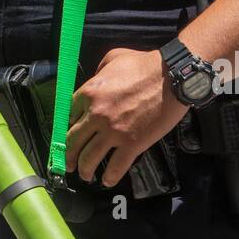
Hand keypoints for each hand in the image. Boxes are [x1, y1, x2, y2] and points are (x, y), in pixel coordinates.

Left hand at [65, 47, 185, 187]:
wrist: (172, 77)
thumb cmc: (144, 64)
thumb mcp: (113, 58)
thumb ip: (98, 70)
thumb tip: (95, 81)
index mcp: (89, 92)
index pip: (67, 115)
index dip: (66, 128)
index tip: (67, 135)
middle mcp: (96, 114)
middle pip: (73, 141)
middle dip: (68, 155)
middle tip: (68, 163)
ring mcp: (113, 132)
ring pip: (89, 158)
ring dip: (84, 170)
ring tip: (85, 175)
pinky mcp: (132, 144)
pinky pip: (115, 167)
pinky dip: (109, 177)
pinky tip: (107, 181)